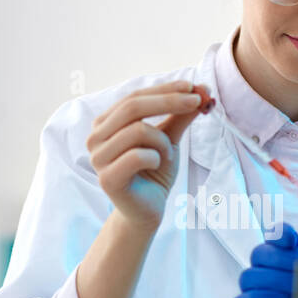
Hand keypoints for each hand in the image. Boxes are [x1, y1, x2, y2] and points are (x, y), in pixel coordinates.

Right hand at [86, 80, 214, 229]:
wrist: (148, 210)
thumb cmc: (154, 173)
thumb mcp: (169, 138)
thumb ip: (179, 115)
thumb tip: (201, 90)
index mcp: (106, 122)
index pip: (135, 96)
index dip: (165, 89)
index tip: (194, 86)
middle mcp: (96, 136)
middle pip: (133, 106)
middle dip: (170, 101)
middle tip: (197, 102)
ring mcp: (98, 158)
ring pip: (138, 130)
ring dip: (163, 142)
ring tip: (166, 155)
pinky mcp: (107, 178)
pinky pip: (138, 155)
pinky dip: (156, 158)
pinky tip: (156, 167)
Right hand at [230, 222, 297, 297]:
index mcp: (296, 256)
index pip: (277, 236)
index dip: (278, 234)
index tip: (289, 240)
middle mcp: (276, 274)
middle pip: (258, 254)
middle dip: (277, 259)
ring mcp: (264, 297)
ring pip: (248, 277)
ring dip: (270, 279)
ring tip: (294, 288)